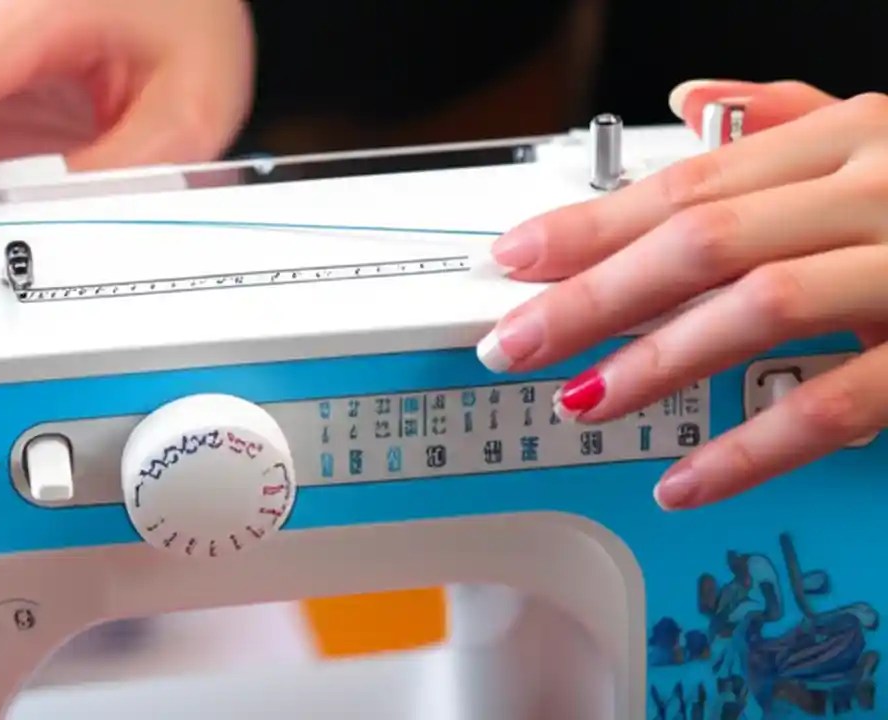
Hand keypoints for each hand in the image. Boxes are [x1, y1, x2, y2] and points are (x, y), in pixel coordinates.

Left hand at [475, 79, 887, 510]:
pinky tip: (686, 477)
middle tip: (516, 340)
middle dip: (593, 294)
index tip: (511, 262)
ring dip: (658, 361)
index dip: (588, 225)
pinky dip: (752, 446)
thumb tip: (687, 98)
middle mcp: (876, 191)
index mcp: (848, 140)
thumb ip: (786, 117)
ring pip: (762, 308)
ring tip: (584, 398)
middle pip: (704, 239)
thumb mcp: (885, 138)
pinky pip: (838, 402)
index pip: (687, 179)